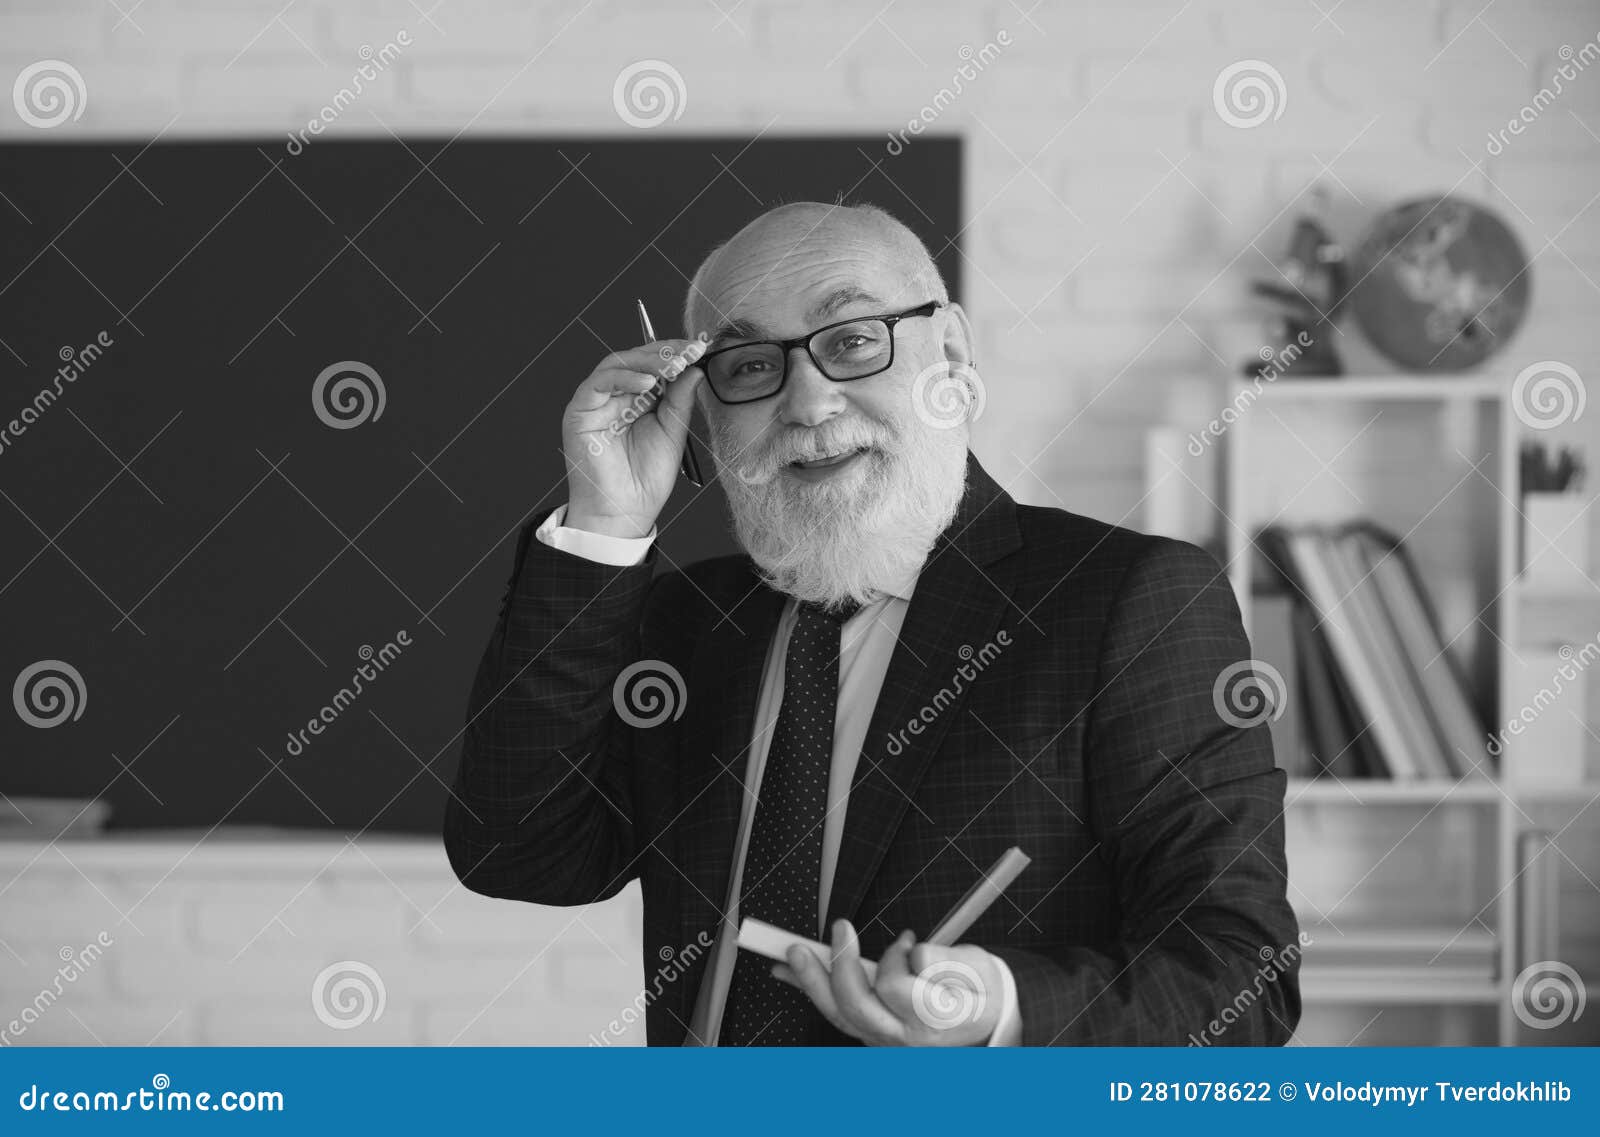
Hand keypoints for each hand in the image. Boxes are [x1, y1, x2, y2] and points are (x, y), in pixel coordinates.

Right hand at [561, 337, 705, 538]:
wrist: (626, 510)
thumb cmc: (647, 478)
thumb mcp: (673, 432)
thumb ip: (680, 400)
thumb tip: (694, 368)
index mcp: (639, 399)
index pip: (655, 365)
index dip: (676, 354)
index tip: (701, 349)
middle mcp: (616, 396)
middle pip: (637, 358)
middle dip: (666, 352)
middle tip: (690, 351)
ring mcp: (597, 401)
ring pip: (618, 363)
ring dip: (648, 360)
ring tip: (673, 365)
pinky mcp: (580, 410)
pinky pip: (599, 382)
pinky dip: (624, 376)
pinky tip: (648, 381)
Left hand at [773, 918, 1002, 1045]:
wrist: (986, 1023)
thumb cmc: (981, 993)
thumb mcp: (979, 968)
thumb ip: (948, 960)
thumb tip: (916, 952)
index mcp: (933, 1021)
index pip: (894, 988)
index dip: (894, 957)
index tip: (907, 940)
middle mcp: (904, 1039)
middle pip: (857, 1006)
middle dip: (840, 964)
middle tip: (840, 929)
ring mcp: (884, 1041)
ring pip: (839, 1015)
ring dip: (813, 980)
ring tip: (794, 953)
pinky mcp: (871, 1035)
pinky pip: (836, 1014)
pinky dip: (815, 990)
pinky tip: (794, 972)